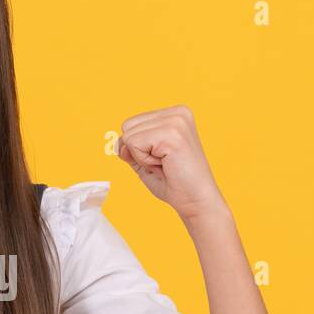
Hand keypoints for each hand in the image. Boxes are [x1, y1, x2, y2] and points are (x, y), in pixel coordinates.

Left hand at [115, 105, 226, 220]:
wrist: (196, 201)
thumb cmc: (175, 183)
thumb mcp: (146, 160)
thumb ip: (131, 147)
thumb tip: (116, 142)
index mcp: (175, 113)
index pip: (131, 122)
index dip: (138, 147)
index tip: (161, 159)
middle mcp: (177, 112)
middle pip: (127, 126)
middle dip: (138, 151)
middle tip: (162, 163)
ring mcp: (176, 121)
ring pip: (129, 135)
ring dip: (142, 157)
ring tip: (165, 164)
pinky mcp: (172, 134)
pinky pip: (134, 144)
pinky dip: (144, 160)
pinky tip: (165, 165)